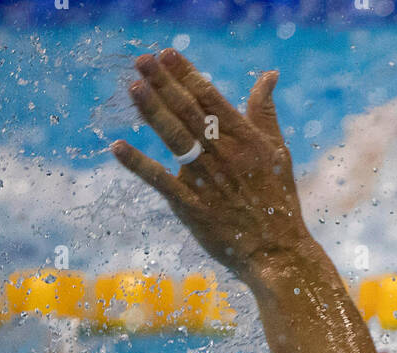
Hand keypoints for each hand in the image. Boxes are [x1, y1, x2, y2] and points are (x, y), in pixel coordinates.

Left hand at [113, 49, 309, 282]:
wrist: (277, 253)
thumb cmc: (278, 201)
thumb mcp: (278, 152)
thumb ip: (265, 112)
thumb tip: (270, 75)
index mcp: (246, 140)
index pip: (211, 99)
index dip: (187, 75)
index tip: (166, 54)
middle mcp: (226, 156)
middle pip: (190, 113)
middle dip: (164, 85)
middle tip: (142, 61)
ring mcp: (208, 183)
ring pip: (176, 140)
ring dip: (153, 113)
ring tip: (133, 88)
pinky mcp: (194, 208)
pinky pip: (162, 182)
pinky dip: (139, 165)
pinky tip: (118, 147)